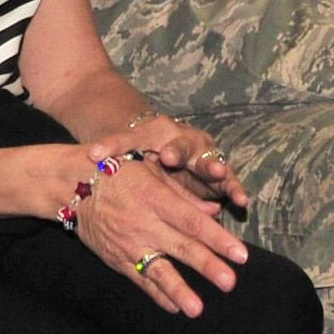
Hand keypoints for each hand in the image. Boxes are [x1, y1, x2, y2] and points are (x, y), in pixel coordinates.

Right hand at [70, 150, 250, 318]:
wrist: (73, 185)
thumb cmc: (119, 173)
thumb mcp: (152, 172)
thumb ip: (184, 194)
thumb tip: (215, 211)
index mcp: (156, 198)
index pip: (193, 222)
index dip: (218, 238)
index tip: (240, 254)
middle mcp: (144, 223)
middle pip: (181, 248)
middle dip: (207, 266)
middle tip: (230, 282)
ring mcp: (129, 244)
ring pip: (158, 270)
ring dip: (179, 291)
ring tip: (196, 309)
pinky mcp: (117, 259)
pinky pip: (139, 279)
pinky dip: (156, 294)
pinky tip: (174, 307)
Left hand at [107, 114, 248, 213]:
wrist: (156, 144)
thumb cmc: (138, 145)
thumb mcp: (126, 144)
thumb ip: (113, 148)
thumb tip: (91, 155)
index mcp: (164, 132)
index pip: (166, 140)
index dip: (170, 150)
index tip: (168, 157)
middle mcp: (188, 141)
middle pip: (195, 151)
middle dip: (204, 162)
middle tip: (211, 170)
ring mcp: (203, 157)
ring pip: (215, 166)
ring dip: (222, 176)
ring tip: (231, 188)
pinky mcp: (216, 176)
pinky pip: (228, 182)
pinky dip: (234, 190)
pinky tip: (242, 202)